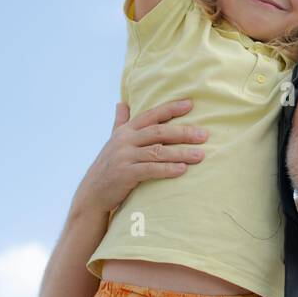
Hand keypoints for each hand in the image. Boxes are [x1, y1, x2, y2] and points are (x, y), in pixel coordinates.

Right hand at [71, 99, 208, 217]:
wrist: (92, 193)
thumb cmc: (108, 165)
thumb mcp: (113, 141)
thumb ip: (120, 122)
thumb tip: (121, 103)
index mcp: (125, 131)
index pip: (151, 115)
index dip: (171, 109)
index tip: (191, 104)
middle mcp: (124, 141)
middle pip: (158, 132)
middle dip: (183, 132)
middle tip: (204, 135)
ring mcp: (124, 157)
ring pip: (158, 151)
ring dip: (181, 153)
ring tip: (201, 155)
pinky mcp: (125, 174)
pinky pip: (151, 170)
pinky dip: (168, 169)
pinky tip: (183, 170)